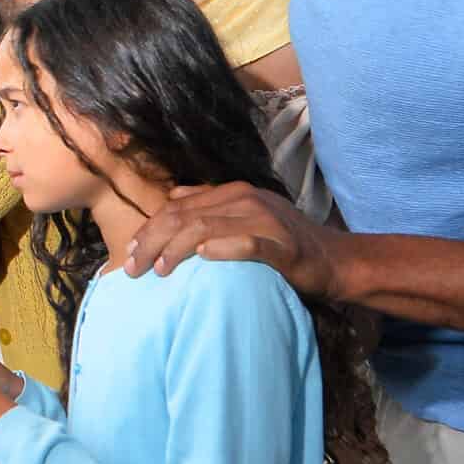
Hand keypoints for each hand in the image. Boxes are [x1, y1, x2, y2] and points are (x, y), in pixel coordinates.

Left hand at [123, 182, 345, 297]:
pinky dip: (222, 250)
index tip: (128, 253)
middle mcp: (246, 200)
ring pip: (207, 228)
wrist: (335, 260)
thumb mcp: (246, 216)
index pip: (179, 208)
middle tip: (132, 269)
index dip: (150, 229)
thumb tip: (172, 196)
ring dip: (176, 249)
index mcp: (233, 193)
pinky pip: (247, 245)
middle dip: (152, 242)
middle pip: (185, 217)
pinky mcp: (281, 246)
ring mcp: (265, 220)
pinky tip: (203, 259)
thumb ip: (210, 206)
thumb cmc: (285, 243)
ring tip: (159, 270)